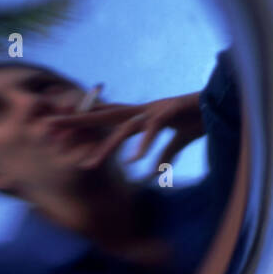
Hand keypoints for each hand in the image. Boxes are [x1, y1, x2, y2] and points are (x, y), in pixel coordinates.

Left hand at [48, 91, 204, 170]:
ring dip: (106, 146)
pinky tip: (134, 161)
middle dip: (75, 122)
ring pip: (124, 127)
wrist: (224, 101)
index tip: (57, 132)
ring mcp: (155, 109)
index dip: (82, 126)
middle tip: (48, 128)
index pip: (104, 119)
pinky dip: (144, 146)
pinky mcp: (172, 112)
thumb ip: (164, 155)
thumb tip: (151, 172)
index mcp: (141, 115)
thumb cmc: (200, 118)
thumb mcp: (178, 140)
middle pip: (102, 115)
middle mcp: (143, 110)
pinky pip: (154, 130)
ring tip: (89, 165)